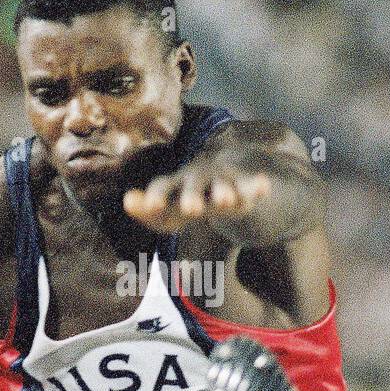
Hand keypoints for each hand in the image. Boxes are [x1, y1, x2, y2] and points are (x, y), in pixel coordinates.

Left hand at [123, 164, 271, 233]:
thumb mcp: (164, 211)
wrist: (216, 180)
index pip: (161, 188)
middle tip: (191, 209)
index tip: (150, 206)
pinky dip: (255, 186)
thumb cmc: (182, 200)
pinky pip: (249, 186)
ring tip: (225, 199)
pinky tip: (263, 185)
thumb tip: (127, 201)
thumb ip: (146, 210)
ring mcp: (220, 181)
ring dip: (223, 191)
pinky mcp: (242, 186)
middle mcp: (195, 179)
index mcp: (173, 185)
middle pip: (192, 186)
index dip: (156, 197)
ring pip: (222, 186)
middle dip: (192, 196)